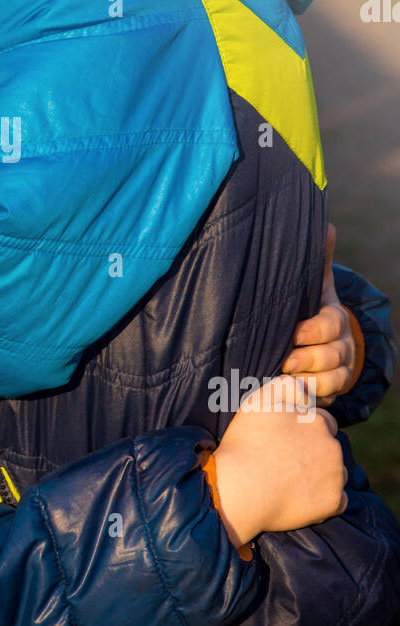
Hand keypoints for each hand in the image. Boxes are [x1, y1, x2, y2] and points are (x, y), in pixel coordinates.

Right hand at [212, 375, 347, 548]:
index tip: (286, 442)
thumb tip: (305, 390)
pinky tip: (298, 500)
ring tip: (289, 482)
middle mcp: (332, 446)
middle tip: (285, 462)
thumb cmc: (245, 443)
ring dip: (320, 475)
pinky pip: (336, 501)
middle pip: (330, 447)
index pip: (322, 421)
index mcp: (317, 421)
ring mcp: (335, 475)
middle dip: (315, 452)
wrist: (240, 488)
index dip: (304, 430)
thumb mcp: (259, 401)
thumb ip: (285, 386)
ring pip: (335, 473)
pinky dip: (322, 502)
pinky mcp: (334, 502)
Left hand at [281, 223, 357, 402]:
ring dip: (310, 381)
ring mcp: (336, 371)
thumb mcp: (307, 284)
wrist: (305, 344)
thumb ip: (315, 259)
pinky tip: (290, 395)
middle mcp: (340, 346)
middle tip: (285, 361)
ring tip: (285, 378)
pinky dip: (309, 398)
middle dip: (310, 359)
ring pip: (332, 381)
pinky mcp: (326, 393)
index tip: (295, 334)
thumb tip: (327, 224)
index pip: (332, 324)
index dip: (315, 331)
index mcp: (332, 319)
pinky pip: (325, 401)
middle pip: (334, 356)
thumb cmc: (302, 308)